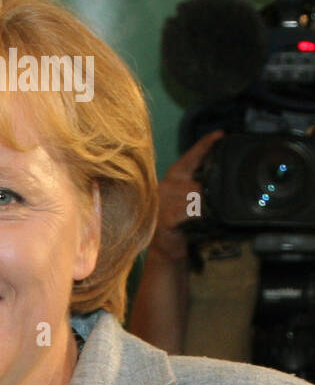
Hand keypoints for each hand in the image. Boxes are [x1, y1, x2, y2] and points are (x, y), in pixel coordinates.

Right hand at [150, 129, 223, 260]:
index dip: (204, 145)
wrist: (166, 250)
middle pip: (195, 181)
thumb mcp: (189, 199)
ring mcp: (162, 203)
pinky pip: (188, 210)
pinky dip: (199, 212)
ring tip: (213, 209)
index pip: (190, 157)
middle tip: (221, 196)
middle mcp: (164, 187)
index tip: (220, 134)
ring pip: (194, 195)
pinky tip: (205, 214)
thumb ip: (199, 185)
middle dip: (210, 188)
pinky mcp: (165, 219)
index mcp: (171, 178)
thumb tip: (219, 176)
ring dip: (207, 202)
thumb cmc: (180, 223)